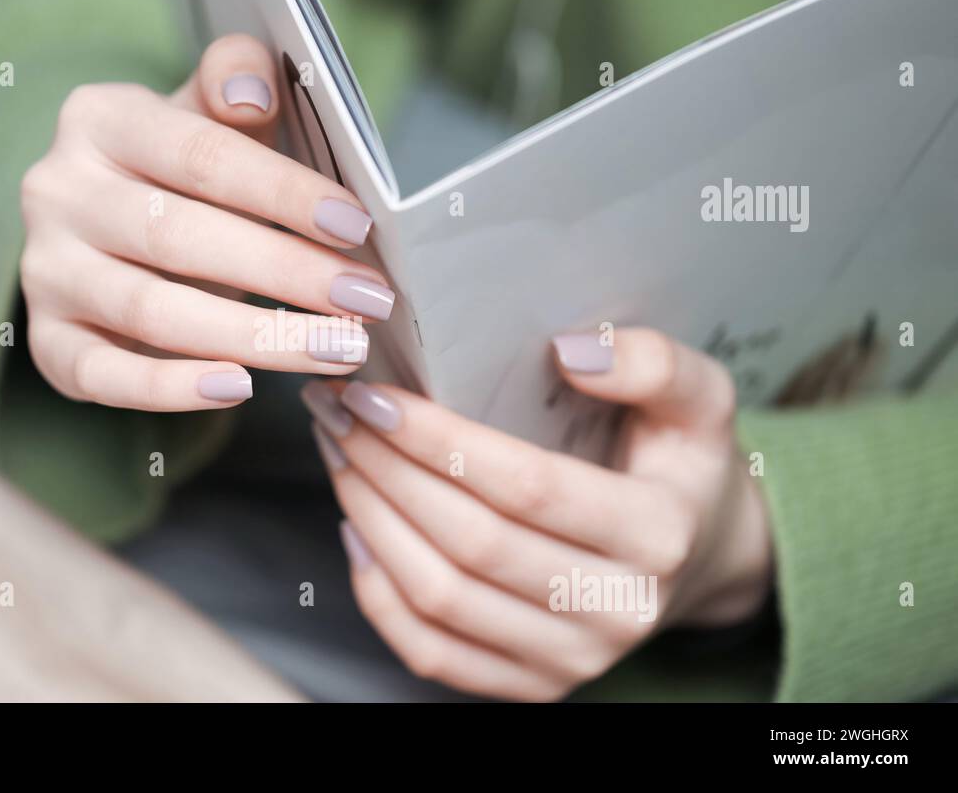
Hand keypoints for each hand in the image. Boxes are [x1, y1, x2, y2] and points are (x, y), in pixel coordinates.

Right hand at [19, 34, 394, 410]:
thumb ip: (237, 82)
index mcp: (99, 120)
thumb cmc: (182, 172)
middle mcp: (57, 192)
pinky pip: (106, 375)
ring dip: (255, 338)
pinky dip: (173, 388)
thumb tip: (255, 89)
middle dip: (286, 272)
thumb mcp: (210, 114)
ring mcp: (46, 271)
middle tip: (365, 302)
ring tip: (336, 348)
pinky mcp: (49, 341)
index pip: (200, 155)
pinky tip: (240, 388)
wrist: (108, 231)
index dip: (283, 192)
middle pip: (179, 237)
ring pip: (150, 312)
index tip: (356, 228)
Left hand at [302, 328, 772, 700]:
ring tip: (340, 454)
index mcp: (657, 534)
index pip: (527, 487)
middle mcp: (617, 611)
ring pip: (440, 598)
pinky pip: (431, 651)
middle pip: (472, 543)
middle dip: (387, 471)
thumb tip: (569, 350)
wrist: (698, 558)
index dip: (440, 441)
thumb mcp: (697, 400)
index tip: (375, 394)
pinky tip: (355, 528)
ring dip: (371, 519)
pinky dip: (377, 592)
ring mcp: (572, 660)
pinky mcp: (532, 684)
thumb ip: (652, 362)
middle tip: (338, 413)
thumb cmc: (679, 464)